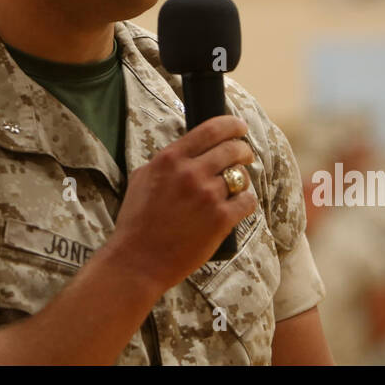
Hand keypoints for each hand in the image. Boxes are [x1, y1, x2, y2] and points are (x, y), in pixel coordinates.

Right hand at [102, 114, 257, 292]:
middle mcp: (190, 173)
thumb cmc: (137, 220)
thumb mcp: (142, 178)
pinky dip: (245, 203)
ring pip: (242, 176)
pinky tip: (238, 206)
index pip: (210, 129)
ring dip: (242, 179)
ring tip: (235, 187)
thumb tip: (186, 151)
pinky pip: (247, 202)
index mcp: (170, 159)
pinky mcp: (221, 220)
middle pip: (232, 149)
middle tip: (245, 155)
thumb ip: (165, 161)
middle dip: (243, 150)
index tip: (239, 126)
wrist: (138, 260)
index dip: (231, 124)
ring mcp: (208, 196)